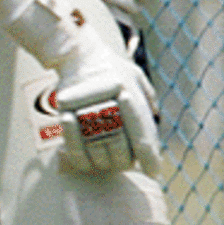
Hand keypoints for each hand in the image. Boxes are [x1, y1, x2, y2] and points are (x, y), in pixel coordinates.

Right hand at [53, 26, 160, 178]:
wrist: (78, 53)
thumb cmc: (109, 67)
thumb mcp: (135, 76)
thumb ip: (148, 97)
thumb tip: (155, 116)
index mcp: (131, 96)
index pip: (143, 139)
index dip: (150, 160)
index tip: (154, 171)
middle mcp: (112, 102)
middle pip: (122, 151)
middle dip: (124, 161)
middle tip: (124, 161)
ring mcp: (89, 108)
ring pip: (100, 153)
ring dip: (104, 161)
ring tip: (106, 159)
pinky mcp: (68, 112)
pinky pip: (75, 150)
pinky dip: (82, 159)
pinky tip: (88, 162)